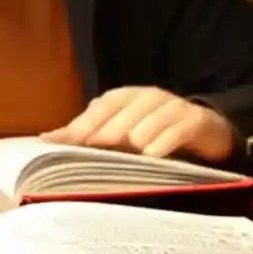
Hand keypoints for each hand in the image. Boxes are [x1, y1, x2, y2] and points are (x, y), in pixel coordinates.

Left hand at [40, 86, 234, 161]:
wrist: (205, 129)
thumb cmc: (153, 132)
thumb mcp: (120, 131)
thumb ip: (86, 133)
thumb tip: (47, 138)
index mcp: (125, 98)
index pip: (100, 108)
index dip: (81, 125)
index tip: (60, 143)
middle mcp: (147, 98)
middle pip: (123, 113)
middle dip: (107, 132)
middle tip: (92, 151)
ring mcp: (173, 107)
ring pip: (150, 119)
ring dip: (137, 136)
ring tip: (126, 154)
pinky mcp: (196, 121)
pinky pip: (179, 129)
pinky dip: (166, 141)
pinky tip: (154, 155)